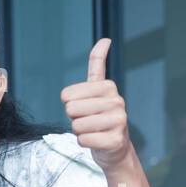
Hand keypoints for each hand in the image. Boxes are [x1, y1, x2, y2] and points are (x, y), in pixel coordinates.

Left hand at [60, 38, 134, 172]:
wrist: (115, 146)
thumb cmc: (100, 116)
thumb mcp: (97, 89)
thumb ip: (97, 65)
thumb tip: (105, 40)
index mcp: (108, 87)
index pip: (67, 95)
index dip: (69, 104)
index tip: (84, 106)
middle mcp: (117, 101)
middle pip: (71, 110)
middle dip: (74, 118)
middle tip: (88, 120)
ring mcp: (119, 121)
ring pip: (77, 126)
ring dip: (79, 132)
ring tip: (93, 130)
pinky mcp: (115, 140)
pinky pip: (83, 140)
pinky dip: (84, 143)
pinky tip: (96, 140)